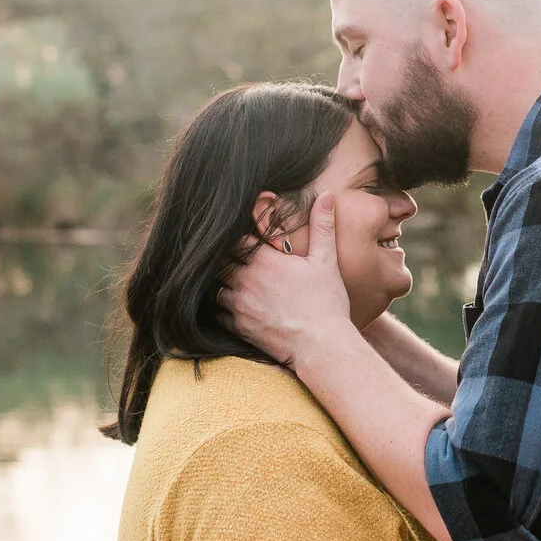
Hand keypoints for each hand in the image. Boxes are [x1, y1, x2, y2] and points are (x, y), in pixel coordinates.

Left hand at [221, 192, 354, 366]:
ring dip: (218, 280)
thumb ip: (322, 226)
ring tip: (225, 278)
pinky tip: (225, 303)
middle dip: (225, 257)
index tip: (242, 238)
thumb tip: (326, 195)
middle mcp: (246, 278)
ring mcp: (239, 303)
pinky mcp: (237, 325)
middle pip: (220, 259)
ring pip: (213, 284)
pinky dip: (217, 305)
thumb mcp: (326, 261)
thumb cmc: (326, 303)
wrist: (321, 346)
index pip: (237, 238)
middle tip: (230, 257)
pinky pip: (215, 311)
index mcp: (265, 259)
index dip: (238, 237)